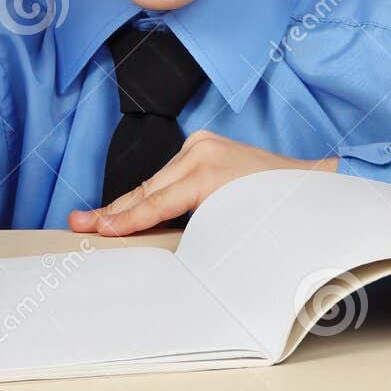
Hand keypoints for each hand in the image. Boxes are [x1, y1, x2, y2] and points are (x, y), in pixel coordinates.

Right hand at [68, 130, 338, 235]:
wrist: (311, 186)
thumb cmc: (278, 214)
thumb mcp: (231, 229)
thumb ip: (193, 233)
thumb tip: (158, 246)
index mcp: (209, 172)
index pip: (156, 202)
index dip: (125, 220)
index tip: (99, 230)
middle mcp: (202, 151)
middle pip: (148, 188)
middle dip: (113, 210)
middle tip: (78, 222)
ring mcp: (203, 144)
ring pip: (155, 181)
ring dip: (128, 204)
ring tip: (94, 220)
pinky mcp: (205, 144)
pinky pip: (169, 174)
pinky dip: (150, 193)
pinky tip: (126, 207)